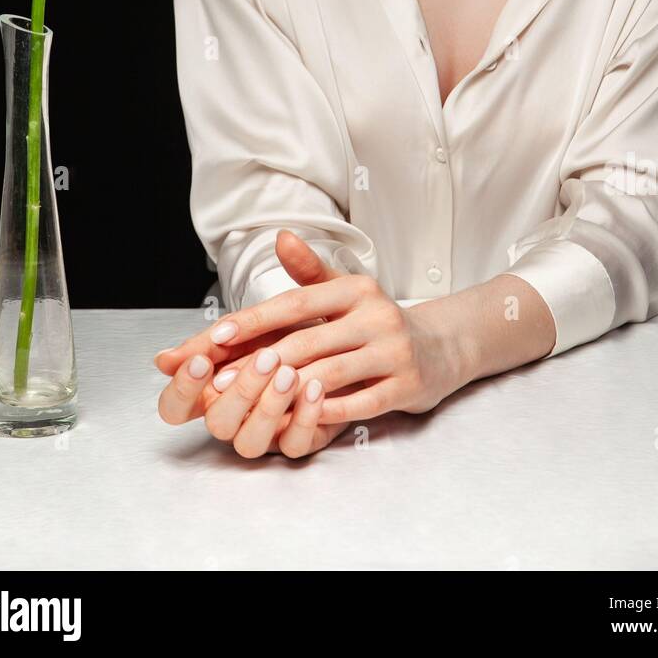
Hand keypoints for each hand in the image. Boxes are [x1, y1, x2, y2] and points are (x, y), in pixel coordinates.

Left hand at [155, 232, 462, 446]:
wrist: (441, 347)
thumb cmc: (377, 321)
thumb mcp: (347, 290)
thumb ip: (309, 271)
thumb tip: (279, 238)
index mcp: (356, 288)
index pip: (296, 302)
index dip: (255, 319)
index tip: (217, 336)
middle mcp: (376, 314)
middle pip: (308, 340)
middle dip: (259, 364)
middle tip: (219, 383)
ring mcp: (394, 350)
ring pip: (331, 372)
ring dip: (288, 390)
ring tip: (252, 404)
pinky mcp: (407, 383)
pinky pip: (363, 401)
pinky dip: (330, 411)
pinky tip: (303, 420)